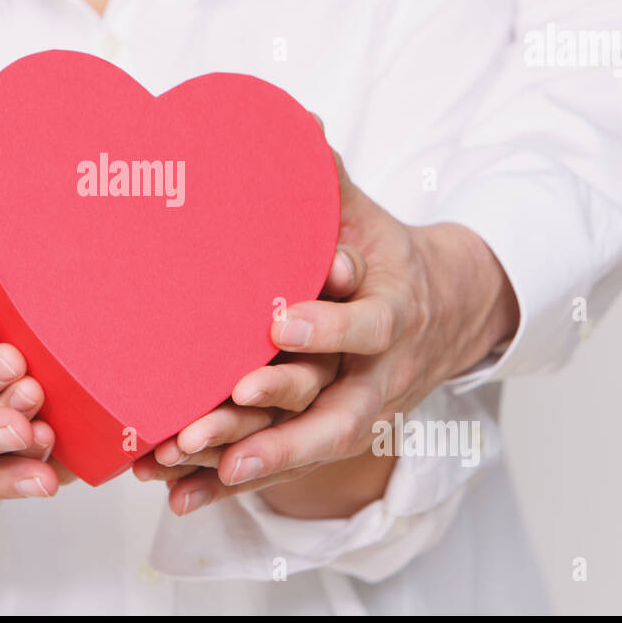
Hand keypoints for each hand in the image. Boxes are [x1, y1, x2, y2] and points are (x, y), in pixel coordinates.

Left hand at [143, 150, 518, 515]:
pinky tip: (176, 500)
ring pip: (302, 449)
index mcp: (394, 316)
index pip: (369, 329)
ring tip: (184, 466)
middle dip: (276, 420)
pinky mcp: (326, 437)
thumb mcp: (370, 217)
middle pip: (332, 411)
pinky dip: (227, 488)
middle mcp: (377, 377)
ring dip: (243, 463)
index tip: (279, 321)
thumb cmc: (390, 257)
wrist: (445, 313)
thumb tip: (298, 122)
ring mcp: (354, 414)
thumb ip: (331, 182)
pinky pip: (278, 469)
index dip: (329, 327)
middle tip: (216, 415)